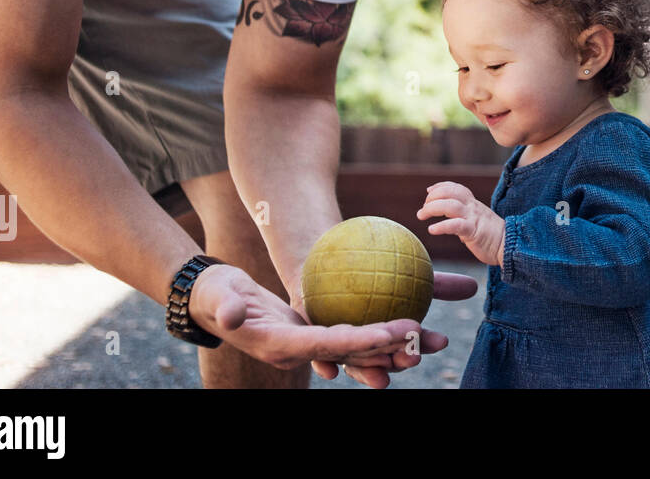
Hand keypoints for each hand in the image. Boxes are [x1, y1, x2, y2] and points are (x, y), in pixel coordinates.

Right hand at [188, 263, 446, 388]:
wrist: (215, 301)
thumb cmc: (216, 295)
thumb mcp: (219, 297)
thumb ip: (227, 307)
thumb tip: (231, 315)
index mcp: (281, 345)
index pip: (328, 344)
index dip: (360, 341)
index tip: (392, 333)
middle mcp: (300, 351)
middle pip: (353, 353)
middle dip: (390, 351)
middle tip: (428, 342)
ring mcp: (310, 344)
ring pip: (359, 348)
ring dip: (396, 345)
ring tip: (434, 338)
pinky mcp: (315, 334)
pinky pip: (352, 335)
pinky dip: (380, 331)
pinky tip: (412, 320)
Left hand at [287, 272, 478, 385]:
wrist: (325, 266)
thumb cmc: (373, 270)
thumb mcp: (405, 272)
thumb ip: (437, 284)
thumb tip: (474, 285)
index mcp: (389, 337)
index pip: (408, 343)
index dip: (424, 345)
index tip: (442, 340)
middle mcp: (366, 347)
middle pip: (384, 359)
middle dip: (399, 364)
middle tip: (413, 358)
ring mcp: (340, 349)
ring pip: (355, 364)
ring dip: (367, 374)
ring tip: (381, 378)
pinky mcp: (313, 349)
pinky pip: (317, 359)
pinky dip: (324, 367)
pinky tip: (329, 373)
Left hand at [417, 181, 505, 266]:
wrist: (511, 246)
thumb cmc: (493, 237)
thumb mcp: (478, 222)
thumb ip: (464, 220)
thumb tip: (450, 224)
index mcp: (474, 204)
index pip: (456, 188)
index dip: (440, 187)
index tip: (429, 191)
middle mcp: (473, 207)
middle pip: (449, 192)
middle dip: (432, 197)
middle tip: (423, 210)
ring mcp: (473, 218)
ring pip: (450, 205)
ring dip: (432, 208)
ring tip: (421, 215)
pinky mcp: (474, 231)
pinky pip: (455, 225)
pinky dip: (441, 226)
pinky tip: (432, 230)